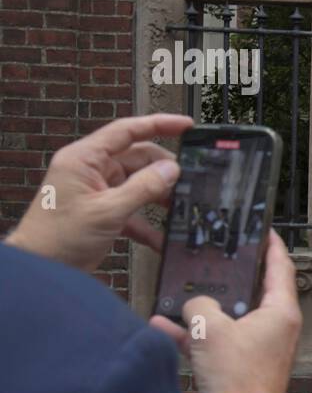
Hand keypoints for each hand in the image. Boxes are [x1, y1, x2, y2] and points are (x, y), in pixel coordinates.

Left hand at [6, 113, 192, 271]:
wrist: (40, 268)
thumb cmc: (58, 237)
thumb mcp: (108, 211)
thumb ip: (143, 188)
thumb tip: (171, 170)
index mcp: (84, 159)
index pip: (126, 131)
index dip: (159, 124)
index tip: (187, 126)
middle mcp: (90, 170)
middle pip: (137, 158)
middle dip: (163, 169)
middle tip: (189, 180)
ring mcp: (97, 191)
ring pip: (138, 183)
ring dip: (158, 196)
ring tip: (179, 207)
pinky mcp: (102, 211)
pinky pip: (132, 209)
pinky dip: (147, 222)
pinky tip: (162, 237)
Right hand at [149, 231, 301, 392]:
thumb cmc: (237, 378)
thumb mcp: (210, 329)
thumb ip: (200, 306)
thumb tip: (194, 306)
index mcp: (281, 312)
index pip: (281, 267)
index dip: (272, 245)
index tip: (264, 230)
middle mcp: (276, 327)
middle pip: (254, 291)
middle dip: (232, 276)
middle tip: (218, 256)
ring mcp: (260, 346)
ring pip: (230, 317)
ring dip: (204, 308)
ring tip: (181, 292)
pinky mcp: (242, 364)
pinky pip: (217, 341)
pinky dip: (195, 335)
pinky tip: (162, 325)